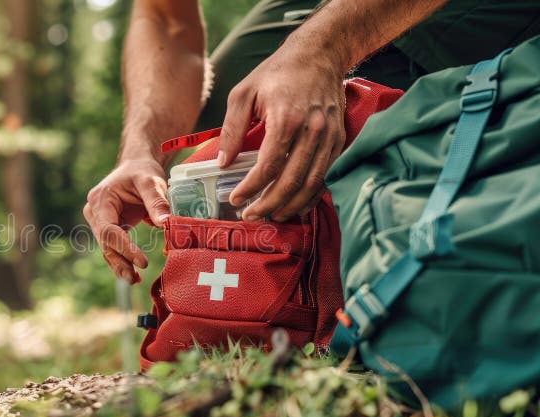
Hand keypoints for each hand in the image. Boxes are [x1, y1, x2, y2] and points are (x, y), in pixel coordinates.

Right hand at [83, 158, 170, 283]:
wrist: (135, 165)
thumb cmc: (142, 171)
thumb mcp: (151, 182)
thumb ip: (157, 203)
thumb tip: (166, 225)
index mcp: (101, 200)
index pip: (109, 230)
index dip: (124, 247)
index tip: (142, 261)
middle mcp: (95, 212)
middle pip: (105, 242)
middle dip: (120, 261)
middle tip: (135, 277)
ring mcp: (99, 221)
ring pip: (107, 248)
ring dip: (120, 265)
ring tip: (134, 280)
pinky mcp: (108, 227)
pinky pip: (113, 247)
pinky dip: (122, 260)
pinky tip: (132, 275)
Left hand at [217, 46, 345, 221]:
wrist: (319, 55)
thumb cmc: (277, 73)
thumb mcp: (243, 94)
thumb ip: (231, 130)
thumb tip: (222, 163)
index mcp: (286, 119)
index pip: (267, 167)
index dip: (250, 188)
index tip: (235, 200)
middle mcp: (311, 131)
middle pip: (291, 182)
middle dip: (268, 205)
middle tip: (250, 217)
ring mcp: (329, 137)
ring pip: (311, 184)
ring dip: (291, 206)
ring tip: (271, 216)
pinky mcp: (338, 140)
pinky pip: (324, 176)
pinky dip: (310, 195)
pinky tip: (294, 204)